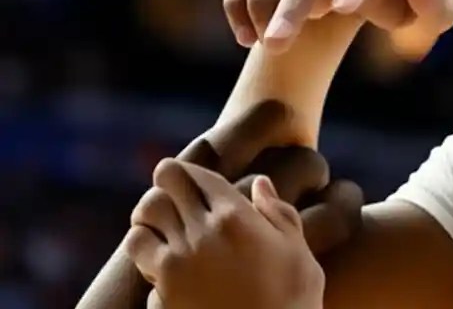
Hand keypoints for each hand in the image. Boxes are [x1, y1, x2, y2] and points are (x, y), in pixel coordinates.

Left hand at [125, 160, 323, 308]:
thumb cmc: (294, 300)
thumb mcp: (298, 252)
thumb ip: (279, 214)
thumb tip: (260, 184)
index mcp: (236, 217)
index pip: (194, 175)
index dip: (185, 171)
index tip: (183, 176)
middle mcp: (200, 235)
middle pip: (160, 192)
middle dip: (162, 190)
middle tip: (168, 197)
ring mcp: (176, 268)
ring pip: (138, 229)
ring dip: (147, 228)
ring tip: (160, 233)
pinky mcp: (163, 297)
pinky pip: (141, 267)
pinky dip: (148, 265)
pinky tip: (165, 271)